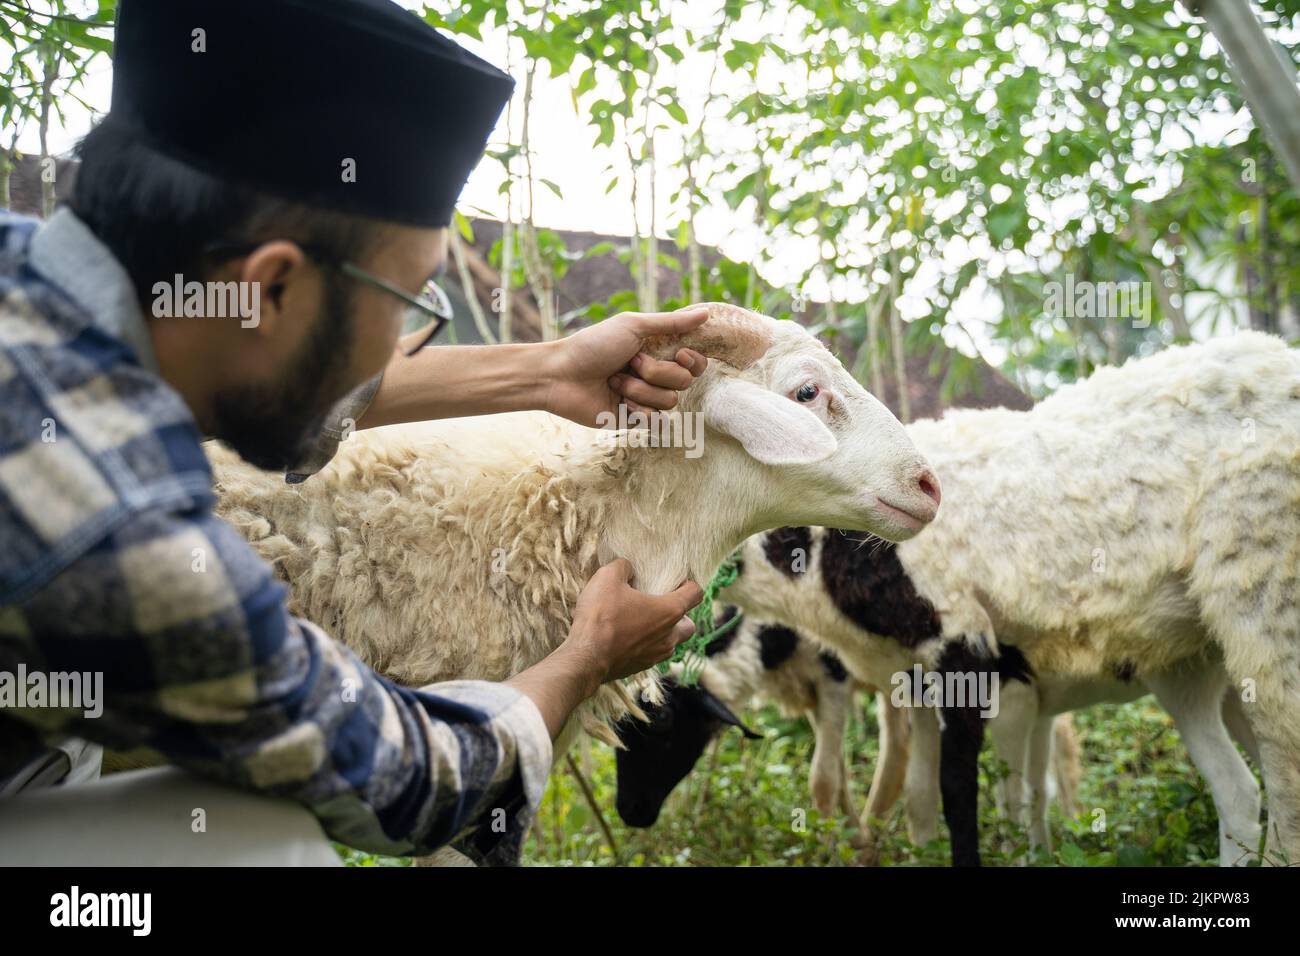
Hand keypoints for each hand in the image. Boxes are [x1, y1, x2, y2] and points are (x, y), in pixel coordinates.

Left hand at [541, 308, 710, 427]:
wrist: (560, 376)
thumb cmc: (592, 345)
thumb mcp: (632, 326)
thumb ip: (670, 322)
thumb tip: (706, 313)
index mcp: (656, 350)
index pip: (694, 362)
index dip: (692, 360)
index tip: (678, 353)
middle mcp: (654, 374)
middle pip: (685, 381)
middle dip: (657, 372)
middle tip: (630, 363)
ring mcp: (644, 398)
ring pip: (670, 401)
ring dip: (641, 390)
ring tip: (614, 382)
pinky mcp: (634, 419)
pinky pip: (657, 422)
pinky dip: (640, 410)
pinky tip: (619, 403)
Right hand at [563, 558, 702, 684]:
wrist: (586, 657)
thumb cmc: (601, 616)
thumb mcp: (607, 578)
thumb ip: (622, 566)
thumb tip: (627, 567)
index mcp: (669, 611)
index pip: (696, 594)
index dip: (689, 584)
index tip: (676, 581)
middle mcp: (669, 636)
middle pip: (689, 625)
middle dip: (681, 615)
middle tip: (660, 605)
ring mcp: (656, 655)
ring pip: (671, 643)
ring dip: (663, 632)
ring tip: (641, 621)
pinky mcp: (641, 667)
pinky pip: (652, 654)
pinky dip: (646, 645)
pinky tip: (626, 636)